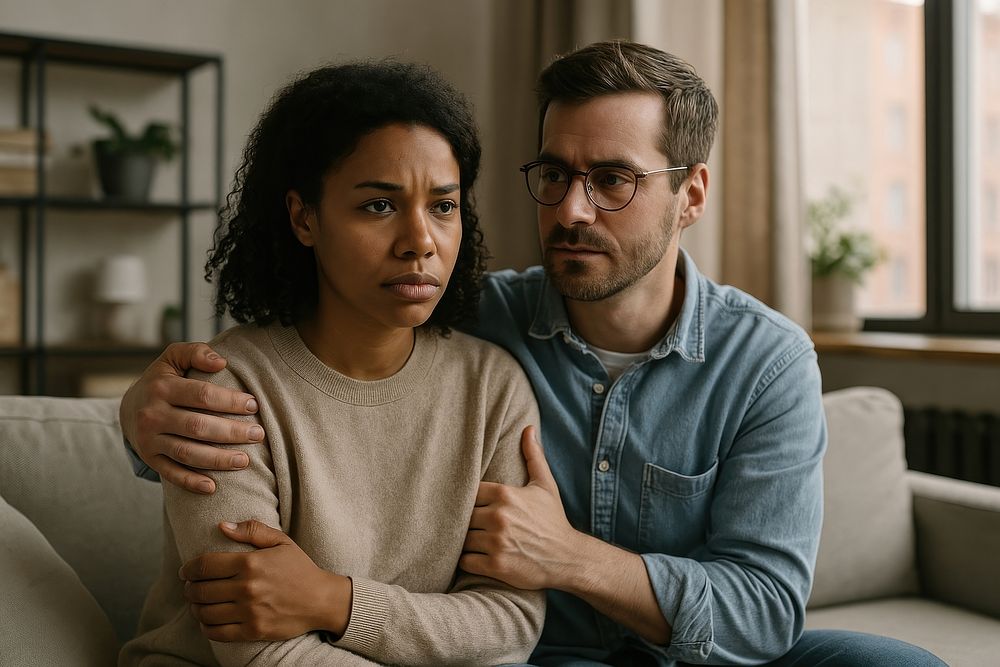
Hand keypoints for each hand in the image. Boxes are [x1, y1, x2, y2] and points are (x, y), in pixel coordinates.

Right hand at [120, 342, 263, 493]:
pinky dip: (191, 482)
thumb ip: (196, 353)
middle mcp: (152, 415)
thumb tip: (221, 362)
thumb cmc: (162, 380)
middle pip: (198, 427)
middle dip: (232, 431)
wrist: (128, 408)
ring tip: (245, 460)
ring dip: (218, 460)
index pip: (202, 395)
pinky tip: (213, 487)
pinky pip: (171, 473)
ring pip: (187, 453)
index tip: (253, 405)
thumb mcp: (173, 358)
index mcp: (162, 388)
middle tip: (258, 434)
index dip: (230, 401)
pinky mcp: (150, 459)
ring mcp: (150, 440)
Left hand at [181, 520, 352, 641]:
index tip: (185, 571)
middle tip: (190, 587)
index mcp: (250, 563)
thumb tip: (222, 526)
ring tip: (197, 604)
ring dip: (195, 608)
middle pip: (200, 590)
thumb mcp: (281, 542)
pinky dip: (206, 627)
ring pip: (205, 612)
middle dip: (189, 589)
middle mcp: (247, 588)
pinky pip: (217, 632)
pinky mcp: (253, 631)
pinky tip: (208, 620)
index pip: (205, 566)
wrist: (322, 600)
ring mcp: (249, 611)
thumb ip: (252, 530)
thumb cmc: (300, 569)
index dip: (189, 569)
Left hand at [460, 425, 581, 589]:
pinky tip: (479, 558)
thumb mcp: (545, 485)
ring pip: (462, 539)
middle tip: (473, 527)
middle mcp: (498, 516)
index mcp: (505, 494)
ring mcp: (496, 541)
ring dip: (466, 542)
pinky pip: (465, 561)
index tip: (475, 508)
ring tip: (476, 543)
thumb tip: (529, 428)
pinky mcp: (495, 565)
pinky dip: (468, 561)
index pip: (469, 492)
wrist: (568, 558)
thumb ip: (533, 456)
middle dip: (467, 523)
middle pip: (462, 516)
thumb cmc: (554, 520)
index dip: (470, 501)